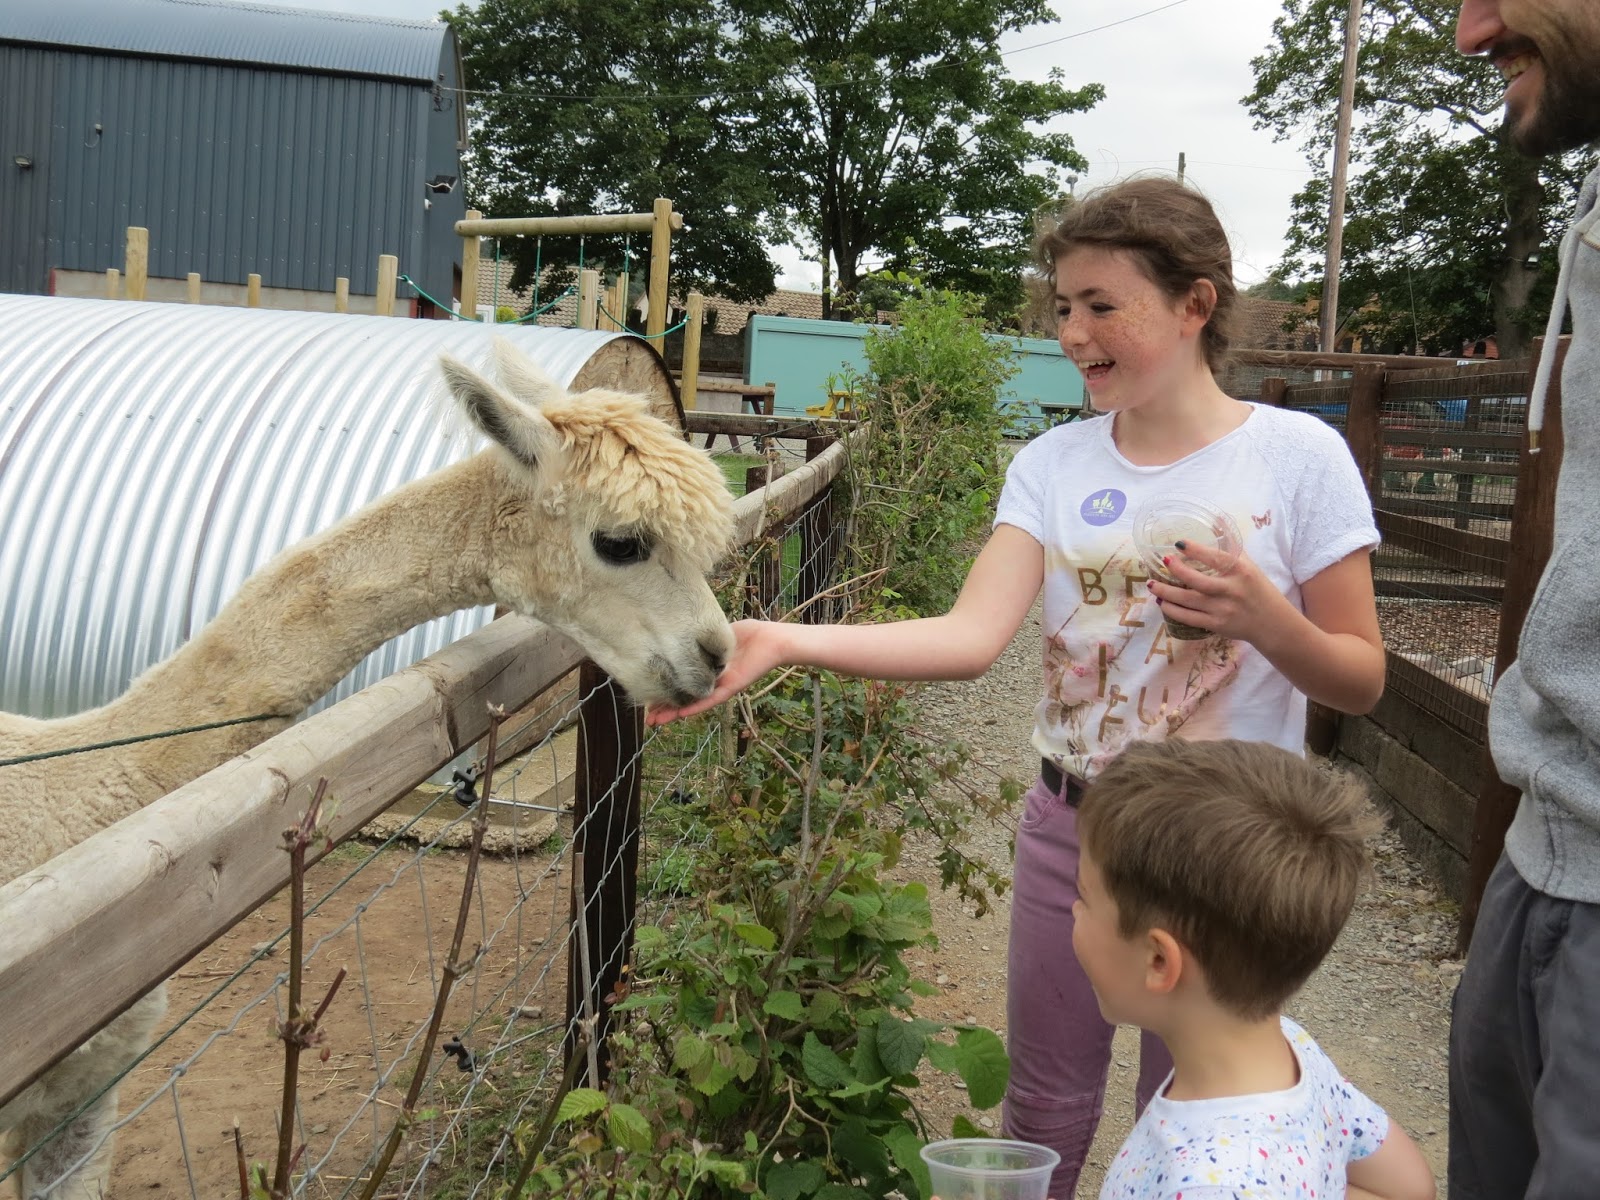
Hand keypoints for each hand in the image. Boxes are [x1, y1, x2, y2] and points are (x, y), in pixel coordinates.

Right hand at [644, 619, 788, 724]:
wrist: (772, 639)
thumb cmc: (750, 634)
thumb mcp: (717, 634)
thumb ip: (700, 638)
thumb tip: (679, 632)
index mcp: (707, 670)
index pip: (682, 682)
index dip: (666, 690)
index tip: (648, 698)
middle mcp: (712, 682)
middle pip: (685, 698)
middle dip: (666, 709)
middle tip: (647, 720)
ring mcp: (721, 687)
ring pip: (694, 703)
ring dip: (675, 714)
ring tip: (656, 722)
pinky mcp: (731, 687)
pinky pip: (710, 699)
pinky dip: (696, 707)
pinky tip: (680, 715)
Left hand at [1145, 541, 1290, 642]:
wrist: (1272, 623)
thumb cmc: (1258, 589)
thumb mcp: (1250, 565)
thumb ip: (1231, 546)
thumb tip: (1215, 519)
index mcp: (1241, 571)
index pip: (1216, 558)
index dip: (1196, 550)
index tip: (1179, 543)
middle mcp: (1231, 590)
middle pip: (1198, 581)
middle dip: (1177, 570)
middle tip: (1163, 561)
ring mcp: (1222, 609)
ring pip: (1188, 601)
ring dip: (1167, 592)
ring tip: (1151, 584)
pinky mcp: (1216, 625)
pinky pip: (1189, 618)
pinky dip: (1172, 610)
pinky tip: (1161, 602)